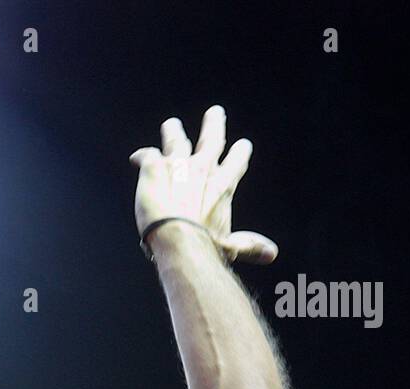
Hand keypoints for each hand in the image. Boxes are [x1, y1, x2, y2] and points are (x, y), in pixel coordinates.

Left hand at [128, 105, 276, 264]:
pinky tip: (137, 158)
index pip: (237, 161)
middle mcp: (203, 169)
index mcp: (223, 185)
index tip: (243, 145)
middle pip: (211, 138)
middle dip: (214, 124)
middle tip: (215, 112)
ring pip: (176, 139)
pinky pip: (147, 155)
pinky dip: (142, 156)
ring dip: (173, 131)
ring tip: (171, 125)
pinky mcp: (154, 167)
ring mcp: (178, 165)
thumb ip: (249, 246)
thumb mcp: (230, 247)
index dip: (239, 153)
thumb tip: (272, 255)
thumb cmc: (205, 246)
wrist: (178, 238)